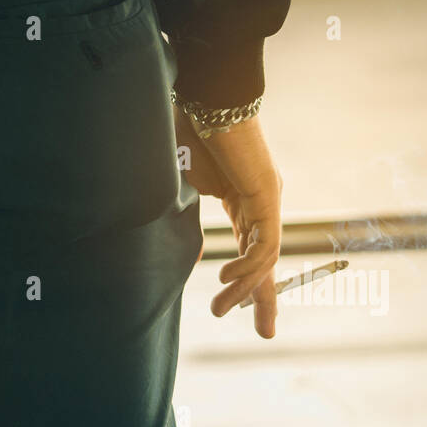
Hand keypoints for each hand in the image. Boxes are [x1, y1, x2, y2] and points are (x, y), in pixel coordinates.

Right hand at [176, 110, 281, 337]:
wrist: (206, 94)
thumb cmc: (189, 125)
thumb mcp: (180, 178)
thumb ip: (176, 207)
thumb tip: (158, 231)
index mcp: (243, 200)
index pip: (250, 249)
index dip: (248, 282)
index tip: (236, 310)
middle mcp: (261, 202)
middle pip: (266, 261)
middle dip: (263, 299)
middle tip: (265, 333)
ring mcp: (268, 198)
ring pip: (265, 257)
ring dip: (245, 287)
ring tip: (220, 308)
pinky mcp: (268, 194)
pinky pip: (265, 242)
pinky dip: (248, 264)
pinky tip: (226, 278)